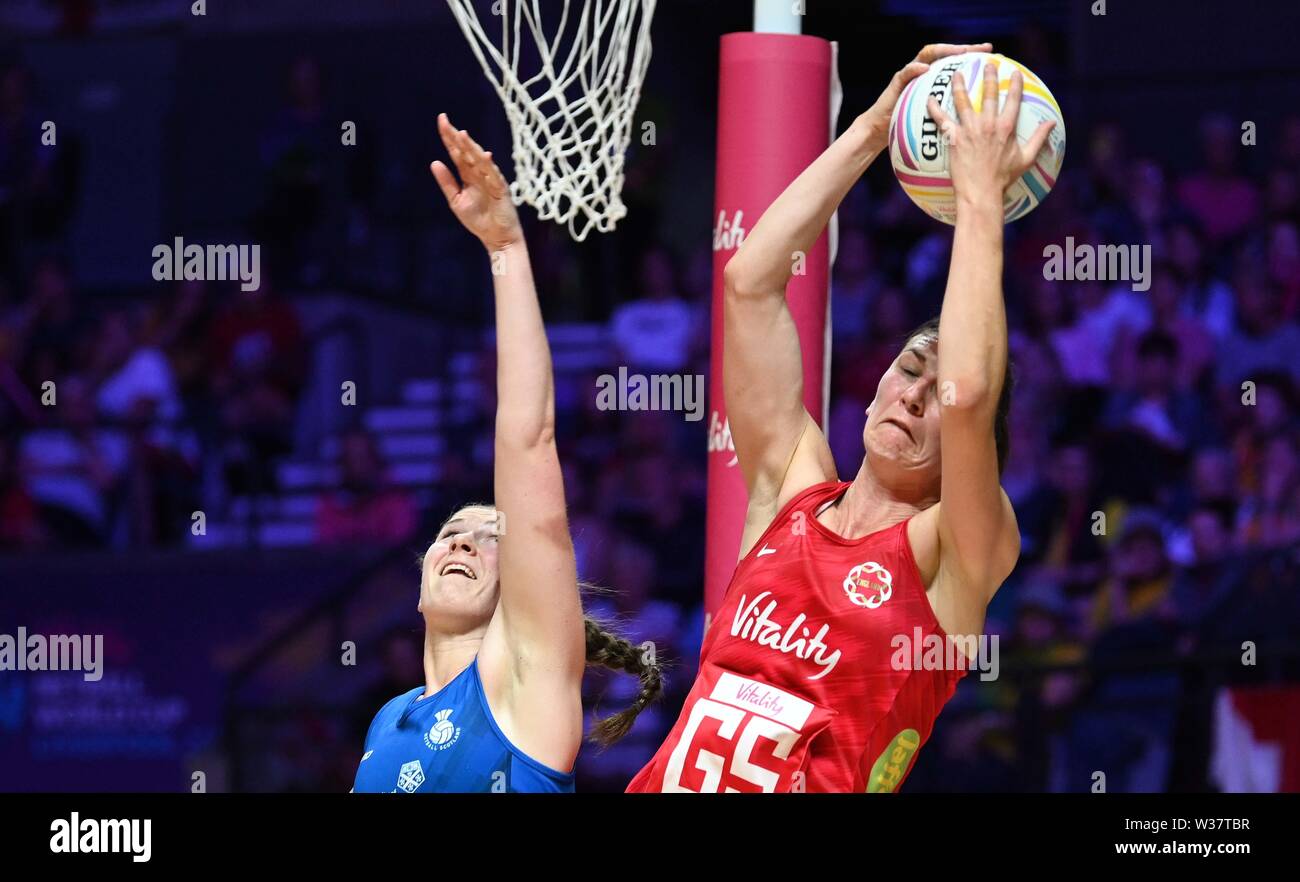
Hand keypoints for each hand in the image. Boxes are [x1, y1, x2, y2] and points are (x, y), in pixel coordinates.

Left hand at [430, 113, 523, 251]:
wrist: (496, 237)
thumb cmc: (479, 220)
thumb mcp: (456, 201)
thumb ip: (447, 182)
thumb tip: (434, 162)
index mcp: (468, 175)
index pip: (456, 152)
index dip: (448, 137)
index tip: (441, 120)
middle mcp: (479, 173)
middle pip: (466, 151)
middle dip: (456, 136)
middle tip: (444, 120)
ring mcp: (491, 179)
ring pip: (479, 159)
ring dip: (470, 147)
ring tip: (461, 134)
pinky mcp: (500, 189)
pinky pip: (494, 175)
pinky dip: (489, 166)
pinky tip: (483, 155)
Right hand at [857, 43, 992, 153]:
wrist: (881, 131)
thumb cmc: (909, 133)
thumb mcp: (935, 127)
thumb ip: (952, 122)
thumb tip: (975, 130)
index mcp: (937, 85)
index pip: (959, 67)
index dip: (977, 62)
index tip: (996, 58)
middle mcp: (926, 75)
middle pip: (948, 55)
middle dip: (967, 49)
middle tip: (984, 49)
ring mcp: (912, 75)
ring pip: (928, 55)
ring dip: (944, 51)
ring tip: (958, 51)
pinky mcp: (897, 82)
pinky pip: (906, 72)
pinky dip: (915, 69)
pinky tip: (924, 69)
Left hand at [926, 61, 1055, 208]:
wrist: (981, 192)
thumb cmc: (1003, 178)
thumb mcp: (1026, 159)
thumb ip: (1038, 138)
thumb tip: (1051, 123)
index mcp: (1007, 128)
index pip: (1013, 100)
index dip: (1015, 84)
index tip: (1015, 72)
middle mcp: (989, 124)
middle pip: (989, 94)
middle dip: (989, 76)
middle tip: (988, 64)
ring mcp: (971, 130)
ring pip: (963, 101)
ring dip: (960, 84)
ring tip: (956, 72)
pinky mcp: (955, 138)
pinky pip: (942, 119)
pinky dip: (934, 108)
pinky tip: (929, 98)